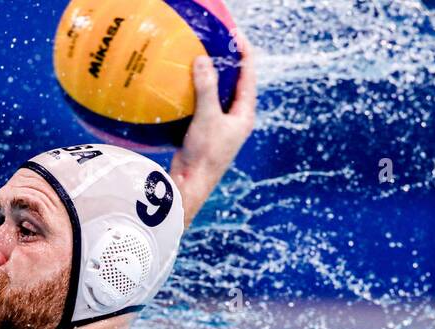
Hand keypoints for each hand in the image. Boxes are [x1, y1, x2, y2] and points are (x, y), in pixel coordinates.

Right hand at [170, 38, 256, 227]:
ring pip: (219, 95)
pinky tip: (185, 85)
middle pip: (235, 84)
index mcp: (244, 115)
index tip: (237, 37)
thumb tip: (202, 60)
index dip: (245, 55)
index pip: (248, 77)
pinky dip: (197, 92)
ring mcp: (221, 126)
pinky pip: (204, 105)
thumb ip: (206, 88)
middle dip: (229, 63)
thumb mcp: (207, 117)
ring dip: (212, 78)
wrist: (191, 185)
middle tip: (219, 43)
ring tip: (203, 58)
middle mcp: (236, 120)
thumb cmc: (205, 154)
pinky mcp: (206, 132)